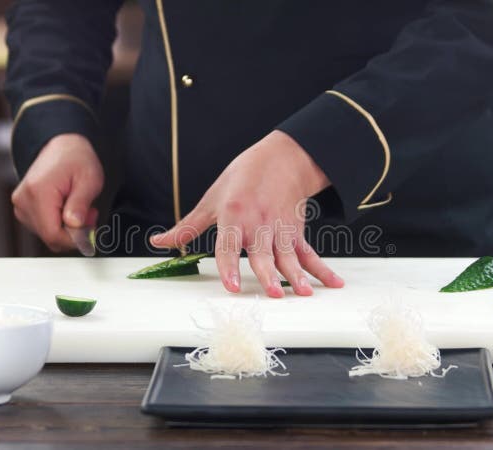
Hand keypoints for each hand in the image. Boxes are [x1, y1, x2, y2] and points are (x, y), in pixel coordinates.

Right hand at [11, 133, 102, 251]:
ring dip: (67, 228)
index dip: (74, 239)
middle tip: (90, 215)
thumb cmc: (77, 160)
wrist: (62, 145)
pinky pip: (42, 227)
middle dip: (73, 232)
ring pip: (47, 234)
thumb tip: (74, 225)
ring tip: (79, 207)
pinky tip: (67, 208)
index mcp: (38, 192)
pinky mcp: (22, 208)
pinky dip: (58, 223)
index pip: (53, 234)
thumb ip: (80, 204)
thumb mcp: (89, 180)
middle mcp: (24, 200)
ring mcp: (20, 205)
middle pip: (49, 237)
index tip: (91, 230)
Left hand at [150, 130, 344, 297]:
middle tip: (274, 293)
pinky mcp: (296, 232)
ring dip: (298, 275)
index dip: (229, 267)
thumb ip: (187, 227)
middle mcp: (259, 224)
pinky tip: (333, 283)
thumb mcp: (211, 200)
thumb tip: (159, 242)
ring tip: (303, 294)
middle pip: (263, 254)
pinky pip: (309, 253)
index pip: (229, 246)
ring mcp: (281, 229)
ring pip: (289, 256)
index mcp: (234, 216)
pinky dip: (322, 269)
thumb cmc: (242, 179)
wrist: (281, 158)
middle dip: (270, 274)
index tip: (232, 287)